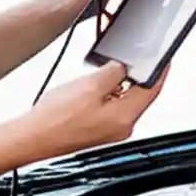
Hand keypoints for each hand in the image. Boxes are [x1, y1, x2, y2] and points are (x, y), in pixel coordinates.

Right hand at [28, 61, 168, 156]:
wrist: (32, 138)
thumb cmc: (55, 119)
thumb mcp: (88, 86)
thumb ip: (112, 73)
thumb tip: (122, 66)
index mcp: (125, 117)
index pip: (153, 89)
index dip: (160, 70)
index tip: (163, 57)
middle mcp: (121, 127)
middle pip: (139, 95)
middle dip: (135, 74)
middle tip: (129, 56)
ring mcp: (109, 130)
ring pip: (122, 100)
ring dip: (116, 82)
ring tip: (102, 69)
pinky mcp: (96, 130)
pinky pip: (110, 107)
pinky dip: (105, 93)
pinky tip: (90, 86)